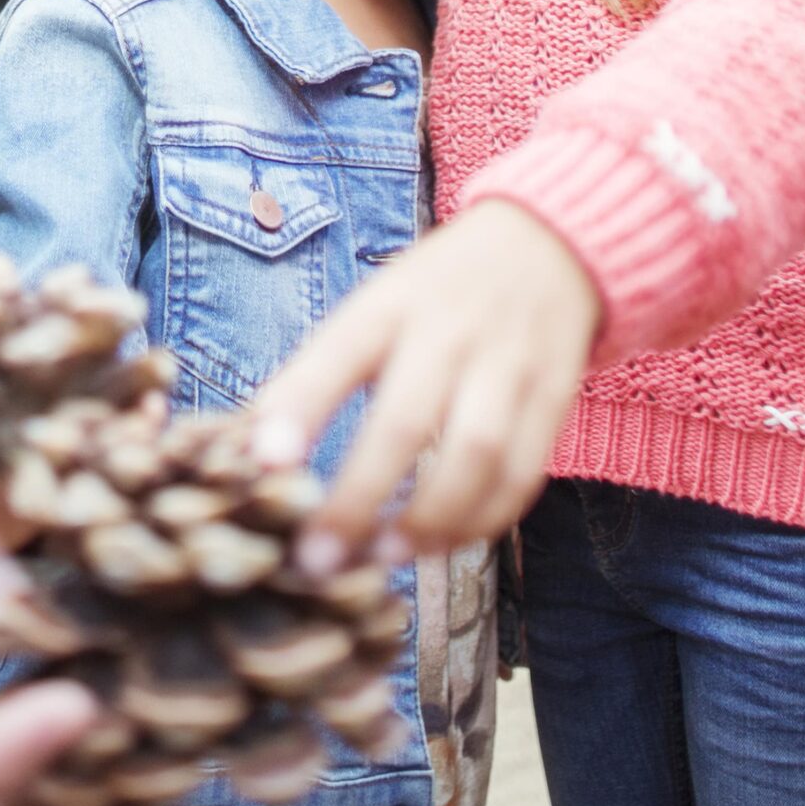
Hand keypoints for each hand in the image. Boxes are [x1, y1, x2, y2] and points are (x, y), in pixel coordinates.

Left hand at [251, 197, 599, 559]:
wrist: (546, 246)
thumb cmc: (435, 293)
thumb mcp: (372, 306)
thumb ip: (319, 370)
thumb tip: (251, 448)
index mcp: (390, 303)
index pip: (339, 352)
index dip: (301, 406)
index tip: (263, 464)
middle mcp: (450, 331)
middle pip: (405, 420)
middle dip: (358, 498)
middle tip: (317, 559)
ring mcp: (508, 364)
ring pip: (476, 455)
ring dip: (429, 520)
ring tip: (384, 555)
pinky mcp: (553, 398)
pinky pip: (523, 474)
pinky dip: (483, 521)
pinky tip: (444, 542)